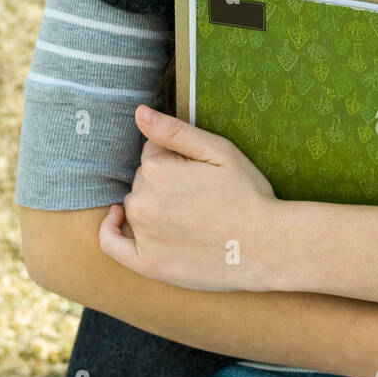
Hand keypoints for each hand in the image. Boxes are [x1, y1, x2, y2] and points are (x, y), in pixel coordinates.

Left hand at [97, 106, 281, 291]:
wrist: (267, 247)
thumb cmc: (248, 194)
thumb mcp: (219, 151)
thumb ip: (174, 131)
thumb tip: (138, 112)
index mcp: (158, 169)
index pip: (152, 152)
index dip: (177, 158)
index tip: (200, 172)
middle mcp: (142, 201)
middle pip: (142, 180)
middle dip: (164, 181)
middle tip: (200, 195)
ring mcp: (143, 234)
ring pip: (135, 206)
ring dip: (151, 205)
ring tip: (189, 215)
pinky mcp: (147, 263)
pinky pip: (112, 243)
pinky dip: (110, 228)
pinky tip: (117, 219)